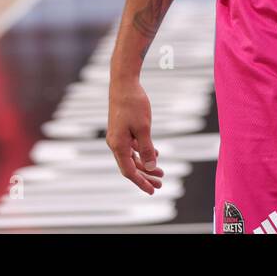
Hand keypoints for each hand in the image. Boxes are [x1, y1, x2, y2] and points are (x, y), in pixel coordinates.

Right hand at [106, 77, 164, 193]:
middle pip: (130, 167)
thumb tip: (151, 167)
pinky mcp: (122, 130)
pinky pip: (132, 147)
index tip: (153, 191)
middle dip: (146, 176)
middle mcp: (115, 144)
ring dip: (146, 165)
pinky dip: (143, 153)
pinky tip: (156, 154)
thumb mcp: (144, 128)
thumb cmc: (134, 104)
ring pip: (131, 157)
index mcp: (118, 145)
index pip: (129, 171)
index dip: (141, 182)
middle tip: (161, 185)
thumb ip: (147, 149)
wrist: (124, 84)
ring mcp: (118, 137)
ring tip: (161, 172)